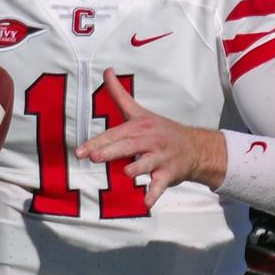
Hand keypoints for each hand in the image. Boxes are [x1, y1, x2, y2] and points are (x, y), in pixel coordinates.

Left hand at [74, 70, 222, 208]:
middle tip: (94, 157)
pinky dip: (154, 194)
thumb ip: (119, 94)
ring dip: (138, 168)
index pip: (114, 135)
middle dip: (111, 152)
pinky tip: (146, 203)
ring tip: (127, 173)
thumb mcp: (139, 112)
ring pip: (147, 164)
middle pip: (128, 146)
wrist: (194, 147)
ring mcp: (160, 157)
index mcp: (139, 127)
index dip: (97, 143)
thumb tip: (106, 71)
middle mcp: (149, 141)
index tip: (80, 152)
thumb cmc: (160, 131)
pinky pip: (160, 185)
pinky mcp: (169, 173)